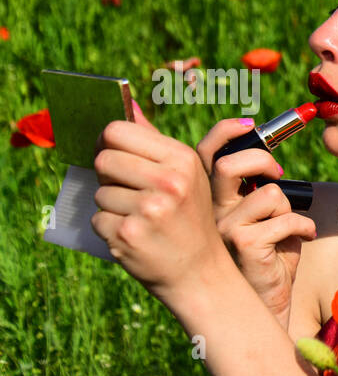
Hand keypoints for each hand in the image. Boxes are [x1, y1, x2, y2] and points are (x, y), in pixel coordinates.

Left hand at [91, 101, 232, 305]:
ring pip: (98, 192)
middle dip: (109, 177)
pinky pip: (97, 219)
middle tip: (132, 194)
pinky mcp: (128, 234)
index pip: (116, 131)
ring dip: (111, 206)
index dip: (110, 144)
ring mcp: (148, 209)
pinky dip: (110, 229)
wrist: (201, 273)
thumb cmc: (189, 219)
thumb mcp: (185, 175)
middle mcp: (168, 182)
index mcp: (182, 159)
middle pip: (103, 159)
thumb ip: (153, 140)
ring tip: (140, 219)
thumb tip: (126, 103)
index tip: (118, 159)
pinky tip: (135, 236)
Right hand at [196, 119, 317, 324]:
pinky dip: (303, 226)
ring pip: (268, 194)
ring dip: (289, 207)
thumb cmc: (268, 255)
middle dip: (262, 160)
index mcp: (213, 199)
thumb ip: (257, 186)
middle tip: (279, 174)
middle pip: (229, 165)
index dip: (227, 131)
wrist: (268, 300)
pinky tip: (303, 237)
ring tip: (290, 225)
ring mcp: (225, 228)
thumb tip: (268, 153)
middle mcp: (211, 212)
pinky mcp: (245, 244)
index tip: (253, 126)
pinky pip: (285, 219)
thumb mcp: (261, 214)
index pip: (208, 154)